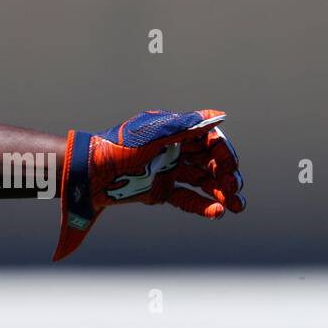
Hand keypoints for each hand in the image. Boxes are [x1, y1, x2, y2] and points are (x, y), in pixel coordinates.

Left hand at [52, 108, 244, 260]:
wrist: (90, 172)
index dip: (225, 153)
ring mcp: (167, 171)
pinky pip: (187, 198)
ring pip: (203, 182)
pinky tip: (217, 212)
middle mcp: (173, 150)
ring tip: (236, 206)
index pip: (210, 140)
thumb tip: (218, 114)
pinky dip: (204, 206)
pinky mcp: (160, 191)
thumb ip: (185, 125)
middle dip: (227, 175)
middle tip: (235, 190)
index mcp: (174, 132)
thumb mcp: (153, 133)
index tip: (230, 167)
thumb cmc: (120, 147)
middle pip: (211, 162)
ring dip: (222, 193)